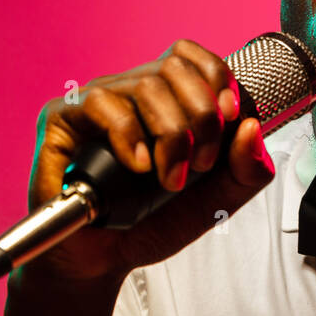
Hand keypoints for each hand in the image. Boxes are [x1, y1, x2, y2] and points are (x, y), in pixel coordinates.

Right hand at [21, 39, 275, 292]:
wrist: (104, 259)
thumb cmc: (152, 222)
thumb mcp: (216, 201)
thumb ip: (247, 170)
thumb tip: (252, 128)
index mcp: (166, 100)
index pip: (191, 57)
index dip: (216, 77)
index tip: (231, 116)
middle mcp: (130, 92)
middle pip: (174, 69)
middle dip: (202, 117)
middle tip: (200, 165)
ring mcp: (97, 102)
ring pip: (146, 85)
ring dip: (171, 135)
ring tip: (170, 178)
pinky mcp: (63, 118)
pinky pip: (101, 104)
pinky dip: (130, 137)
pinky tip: (138, 167)